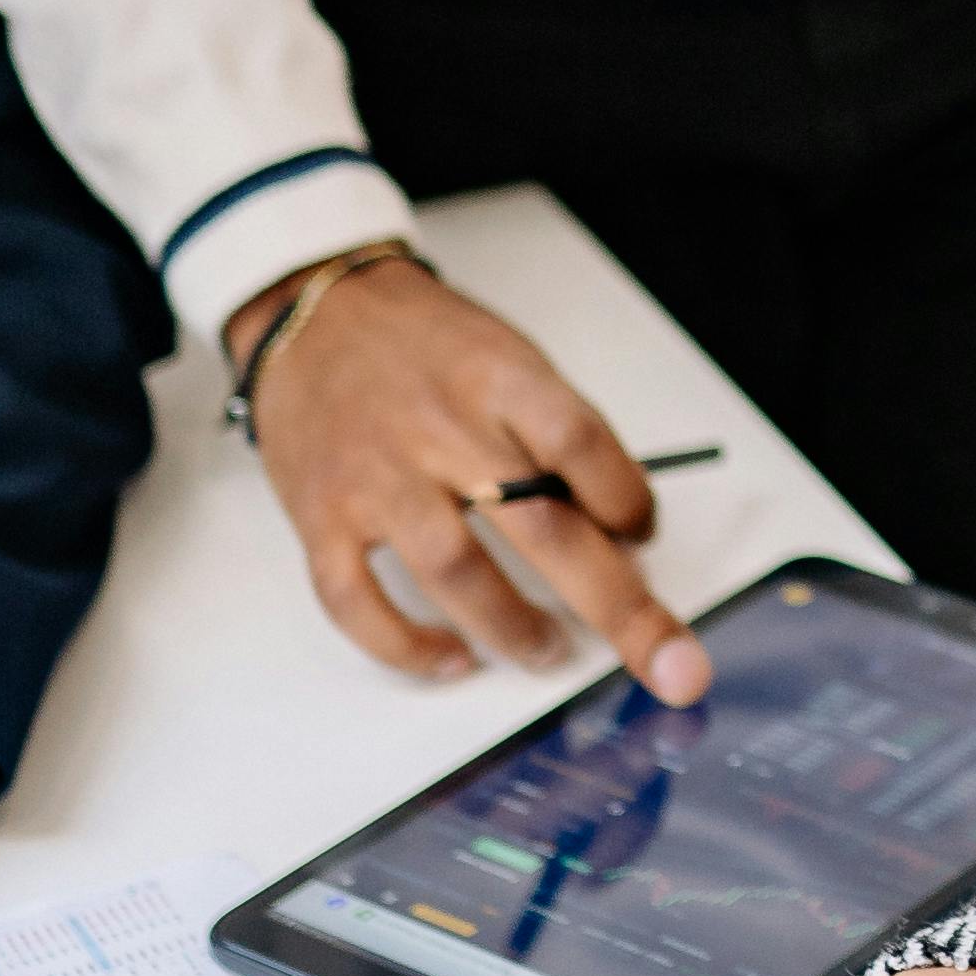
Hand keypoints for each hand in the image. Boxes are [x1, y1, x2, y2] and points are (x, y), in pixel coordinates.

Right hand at [227, 258, 707, 702]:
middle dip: (615, 604)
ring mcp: (375, 477)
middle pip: (541, 525)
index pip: (580, 445)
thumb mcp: (508, 358)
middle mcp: (438, 428)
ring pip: (455, 571)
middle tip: (664, 660)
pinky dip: (407, 645)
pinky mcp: (320, 517)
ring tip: (549, 651)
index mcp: (497, 378)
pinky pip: (355, 600)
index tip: (645, 537)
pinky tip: (452, 658)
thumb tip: (617, 531)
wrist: (311, 315)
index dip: (627, 501)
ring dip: (514, 627)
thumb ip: (557, 436)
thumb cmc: (424, 345)